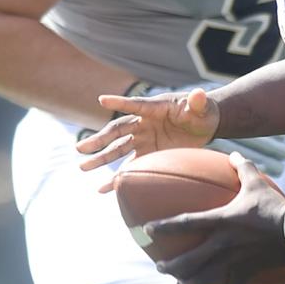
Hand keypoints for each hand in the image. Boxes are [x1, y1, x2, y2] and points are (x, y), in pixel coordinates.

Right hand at [77, 87, 219, 187]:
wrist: (203, 126)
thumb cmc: (201, 112)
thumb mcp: (202, 107)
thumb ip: (198, 102)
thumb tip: (199, 95)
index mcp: (154, 108)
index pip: (135, 105)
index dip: (120, 103)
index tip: (102, 100)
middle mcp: (143, 124)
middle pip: (118, 131)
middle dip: (100, 139)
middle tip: (81, 148)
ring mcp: (144, 140)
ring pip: (118, 150)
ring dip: (101, 158)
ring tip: (83, 167)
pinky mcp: (149, 155)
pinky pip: (130, 167)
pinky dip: (118, 178)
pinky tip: (103, 189)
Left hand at [146, 156, 284, 283]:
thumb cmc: (275, 205)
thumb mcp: (257, 184)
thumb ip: (243, 168)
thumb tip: (233, 153)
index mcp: (221, 220)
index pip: (185, 223)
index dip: (164, 226)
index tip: (147, 230)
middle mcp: (222, 242)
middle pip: (188, 260)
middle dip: (171, 267)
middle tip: (160, 267)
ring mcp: (234, 259)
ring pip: (205, 277)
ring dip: (190, 283)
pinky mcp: (248, 270)